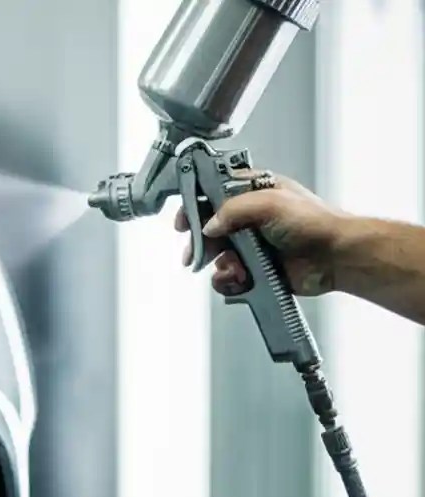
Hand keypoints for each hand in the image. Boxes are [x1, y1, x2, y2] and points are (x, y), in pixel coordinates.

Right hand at [175, 173, 348, 296]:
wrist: (335, 257)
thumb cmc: (314, 223)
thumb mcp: (268, 203)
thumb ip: (231, 210)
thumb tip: (209, 225)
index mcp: (254, 193)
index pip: (213, 193)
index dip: (195, 204)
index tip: (185, 219)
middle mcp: (250, 218)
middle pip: (209, 228)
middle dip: (199, 242)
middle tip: (194, 252)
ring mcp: (252, 244)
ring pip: (216, 255)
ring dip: (219, 264)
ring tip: (232, 268)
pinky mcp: (255, 269)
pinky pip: (228, 276)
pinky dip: (229, 280)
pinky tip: (240, 278)